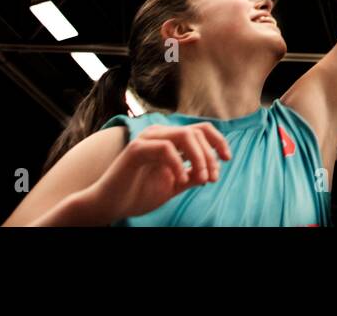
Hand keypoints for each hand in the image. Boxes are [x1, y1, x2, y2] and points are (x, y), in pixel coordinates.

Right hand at [87, 123, 230, 222]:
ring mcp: (147, 139)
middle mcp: (159, 133)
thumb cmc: (138, 194)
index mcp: (169, 139)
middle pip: (197, 132)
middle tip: (212, 178)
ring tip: (202, 179)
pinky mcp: (136, 149)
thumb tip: (214, 169)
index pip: (201, 129)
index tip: (227, 160)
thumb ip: (192, 174)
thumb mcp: (174, 184)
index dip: (218, 142)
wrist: (109, 206)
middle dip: (210, 155)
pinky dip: (179, 165)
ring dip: (199, 158)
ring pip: (185, 136)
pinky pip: (166, 149)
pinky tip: (181, 181)